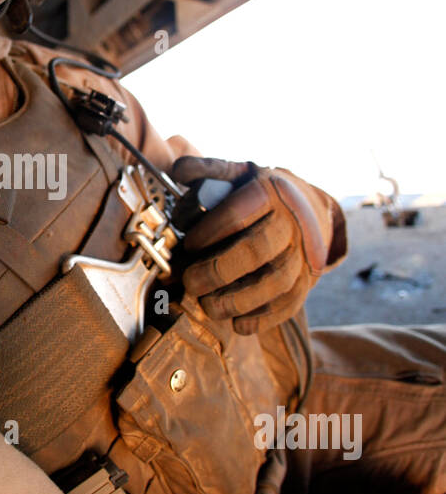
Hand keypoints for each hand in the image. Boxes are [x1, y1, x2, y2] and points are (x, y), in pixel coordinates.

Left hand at [169, 155, 334, 333]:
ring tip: (209, 306)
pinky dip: (262, 318)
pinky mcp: (308, 281)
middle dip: (218, 271)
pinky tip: (238, 323)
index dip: (210, 231)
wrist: (312, 209)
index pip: (238, 213)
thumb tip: (180, 171)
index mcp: (270, 193)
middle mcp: (291, 224)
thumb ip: (209, 170)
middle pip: (256, 250)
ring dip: (237, 301)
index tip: (189, 245)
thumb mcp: (241, 173)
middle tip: (190, 282)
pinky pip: (289, 305)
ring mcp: (303, 255)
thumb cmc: (265, 194)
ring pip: (275, 283)